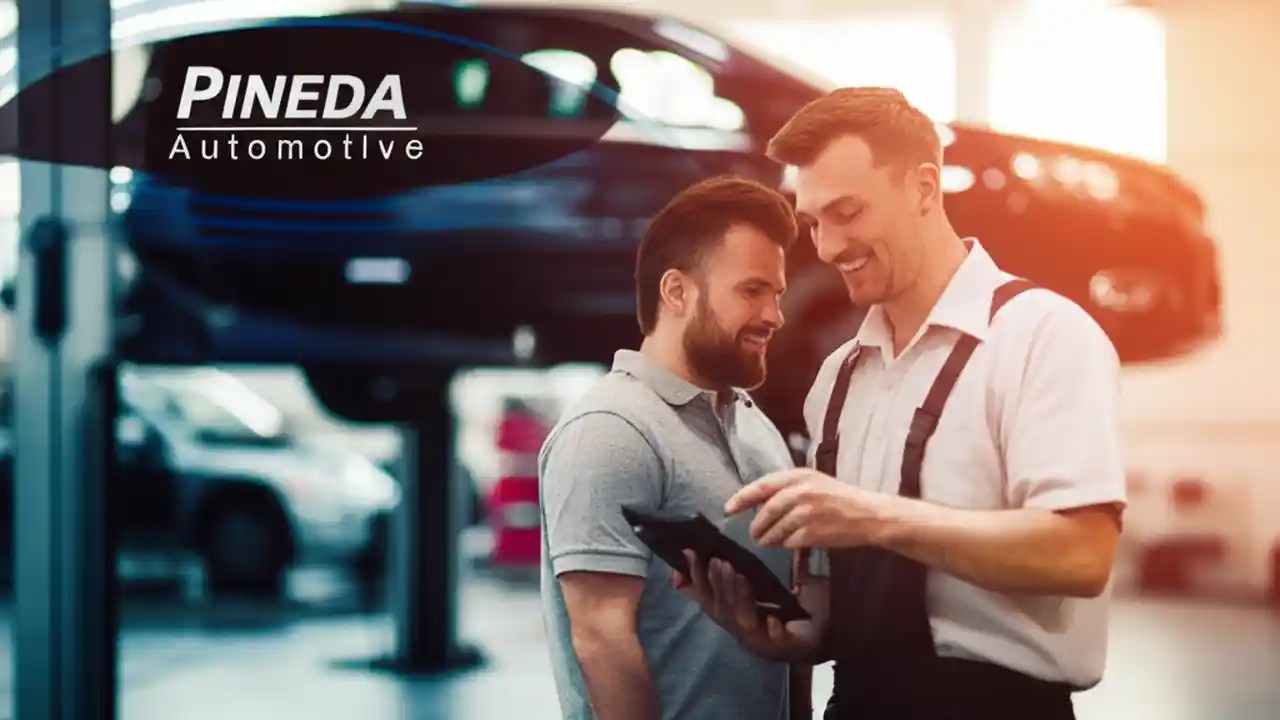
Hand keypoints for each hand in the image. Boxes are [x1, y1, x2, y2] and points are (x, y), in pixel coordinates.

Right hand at [670, 550, 815, 661]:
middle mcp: (740, 629)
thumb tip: (706, 551)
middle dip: (717, 585)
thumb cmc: (782, 610)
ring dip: (738, 598)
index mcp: (731, 615)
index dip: (695, 577)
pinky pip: (775, 641)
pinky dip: (771, 630)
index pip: (705, 595)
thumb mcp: (755, 587)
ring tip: (738, 574)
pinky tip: (772, 620)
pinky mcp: (783, 648)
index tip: (689, 552)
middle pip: (721, 608)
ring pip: (742, 620)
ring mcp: (760, 641)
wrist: (817, 638)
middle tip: (717, 561)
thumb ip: (731, 573)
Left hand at [725, 468, 898, 548]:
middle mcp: (801, 491)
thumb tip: (759, 505)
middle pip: (765, 511)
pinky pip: (788, 542)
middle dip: (756, 525)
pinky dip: (785, 545)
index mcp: (799, 475)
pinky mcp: (812, 533)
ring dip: (768, 538)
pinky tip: (788, 544)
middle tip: (753, 534)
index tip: (728, 509)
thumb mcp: (814, 483)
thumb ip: (788, 489)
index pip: (761, 486)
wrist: (869, 515)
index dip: (741, 498)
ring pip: (775, 529)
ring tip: (767, 541)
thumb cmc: (841, 499)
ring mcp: (806, 512)